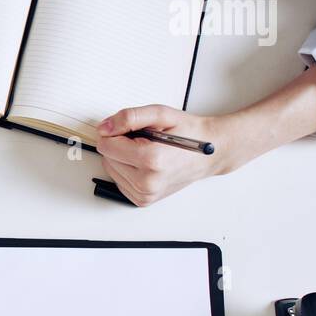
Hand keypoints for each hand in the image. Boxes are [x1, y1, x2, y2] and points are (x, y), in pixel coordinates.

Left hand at [95, 106, 229, 205]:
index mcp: (151, 160)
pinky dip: (128, 170)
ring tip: (148, 151)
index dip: (116, 132)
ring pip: (110, 170)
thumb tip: (104, 128)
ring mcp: (145, 194)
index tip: (133, 130)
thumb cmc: (188, 133)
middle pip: (107, 158)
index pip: (106, 145)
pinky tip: (146, 164)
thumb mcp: (161, 114)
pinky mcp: (143, 200)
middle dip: (120, 145)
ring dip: (123, 158)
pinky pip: (119, 180)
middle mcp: (147, 182)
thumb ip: (129, 117)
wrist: (211, 153)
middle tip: (145, 140)